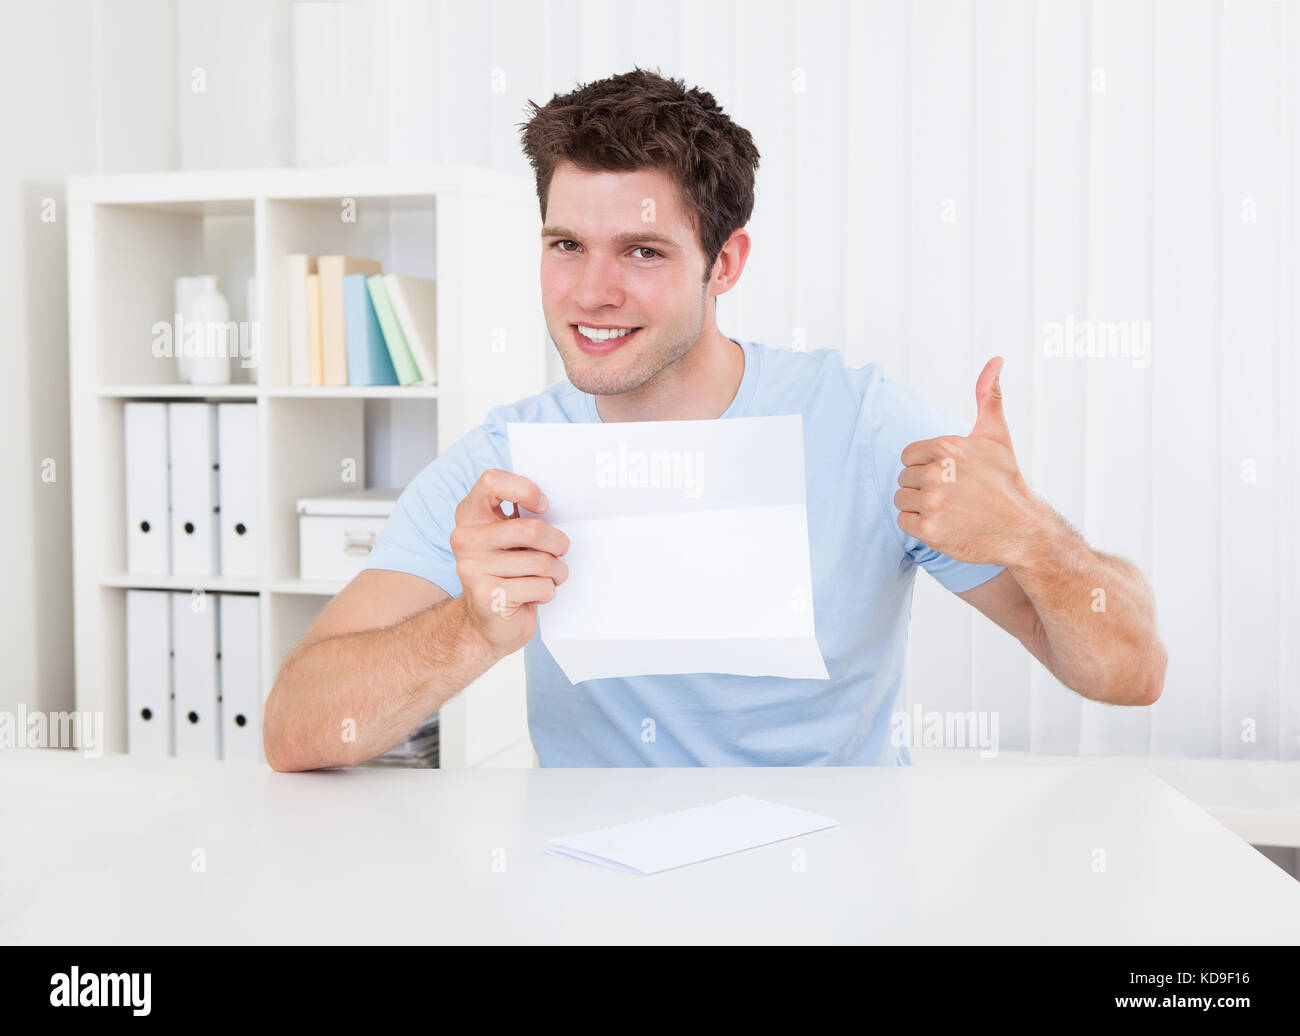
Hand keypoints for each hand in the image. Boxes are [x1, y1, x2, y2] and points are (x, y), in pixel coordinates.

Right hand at [450, 469, 568, 655]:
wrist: (486, 623)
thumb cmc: (507, 573)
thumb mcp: (509, 538)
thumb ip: (522, 516)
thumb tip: (558, 501)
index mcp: (469, 516)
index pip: (491, 481)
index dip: (525, 490)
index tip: (543, 506)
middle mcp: (465, 539)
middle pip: (531, 528)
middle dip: (557, 543)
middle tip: (560, 550)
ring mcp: (473, 568)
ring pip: (542, 562)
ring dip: (556, 572)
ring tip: (545, 577)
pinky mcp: (488, 596)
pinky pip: (541, 587)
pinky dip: (548, 592)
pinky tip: (533, 596)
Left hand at [893, 357, 1043, 565]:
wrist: (1021, 529)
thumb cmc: (1005, 481)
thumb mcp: (996, 436)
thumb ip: (988, 397)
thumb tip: (996, 360)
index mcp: (948, 447)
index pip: (909, 455)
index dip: (926, 465)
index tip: (950, 475)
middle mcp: (938, 473)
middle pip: (904, 478)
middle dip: (923, 486)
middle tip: (954, 495)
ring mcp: (933, 503)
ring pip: (901, 499)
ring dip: (919, 506)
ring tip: (948, 509)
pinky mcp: (929, 530)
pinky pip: (903, 522)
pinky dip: (920, 525)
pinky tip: (944, 524)